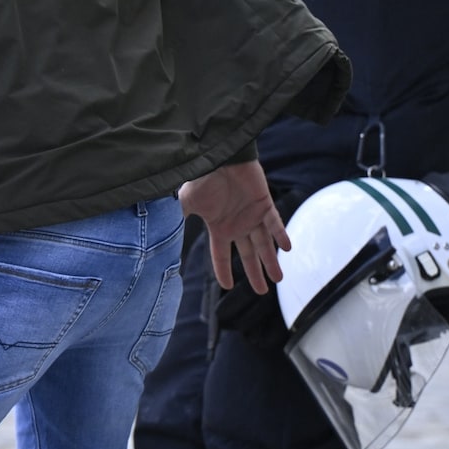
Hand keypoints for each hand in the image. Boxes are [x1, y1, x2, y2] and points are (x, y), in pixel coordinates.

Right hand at [178, 159, 289, 294]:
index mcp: (219, 227)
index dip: (223, 271)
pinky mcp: (265, 203)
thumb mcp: (187, 203)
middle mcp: (237, 224)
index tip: (228, 287)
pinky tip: (287, 248)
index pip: (221, 254)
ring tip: (279, 279)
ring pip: (264, 243)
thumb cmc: (202, 178)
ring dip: (271, 260)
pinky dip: (281, 234)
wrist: (219, 156)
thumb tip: (161, 239)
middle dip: (255, 273)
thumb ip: (180, 220)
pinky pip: (275, 222)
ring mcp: (252, 215)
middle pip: (248, 254)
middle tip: (262, 292)